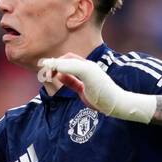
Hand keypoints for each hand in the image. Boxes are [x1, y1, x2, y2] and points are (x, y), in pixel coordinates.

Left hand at [36, 53, 154, 122]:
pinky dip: (63, 67)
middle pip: (67, 58)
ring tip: (46, 73)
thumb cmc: (102, 99)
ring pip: (69, 61)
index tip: (46, 73)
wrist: (118, 103)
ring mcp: (90, 69)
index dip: (56, 64)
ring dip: (55, 65)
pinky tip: (54, 73)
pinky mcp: (90, 74)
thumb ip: (72, 82)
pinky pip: (75, 68)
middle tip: (43, 73)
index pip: (68, 60)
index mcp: (86, 69)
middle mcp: (88, 66)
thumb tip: (58, 75)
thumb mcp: (82, 90)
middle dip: (54, 63)